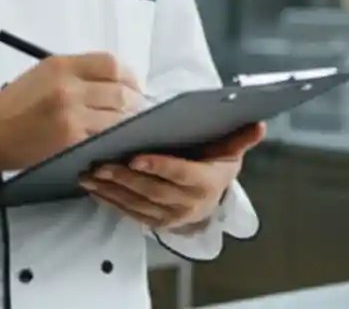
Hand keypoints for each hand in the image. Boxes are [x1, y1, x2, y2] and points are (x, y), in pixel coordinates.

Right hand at [0, 52, 141, 172]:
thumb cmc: (16, 103)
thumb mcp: (44, 73)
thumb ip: (79, 73)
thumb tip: (117, 82)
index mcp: (62, 66)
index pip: (111, 64)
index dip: (130, 76)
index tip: (134, 86)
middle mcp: (69, 88)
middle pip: (121, 92)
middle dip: (135, 103)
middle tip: (137, 111)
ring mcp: (71, 116)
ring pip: (118, 118)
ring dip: (128, 124)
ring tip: (127, 127)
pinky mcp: (70, 141)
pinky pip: (104, 138)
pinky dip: (113, 140)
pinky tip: (113, 141)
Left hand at [80, 122, 266, 230]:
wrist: (212, 197)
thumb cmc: (215, 165)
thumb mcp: (231, 150)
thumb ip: (241, 138)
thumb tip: (259, 124)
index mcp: (206, 183)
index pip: (180, 174)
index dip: (158, 166)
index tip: (136, 158)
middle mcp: (187, 204)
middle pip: (152, 190)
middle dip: (123, 178)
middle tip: (100, 164)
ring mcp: (169, 216)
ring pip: (136, 203)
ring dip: (110, 190)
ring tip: (89, 174)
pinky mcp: (154, 222)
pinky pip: (128, 212)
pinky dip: (109, 201)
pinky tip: (93, 188)